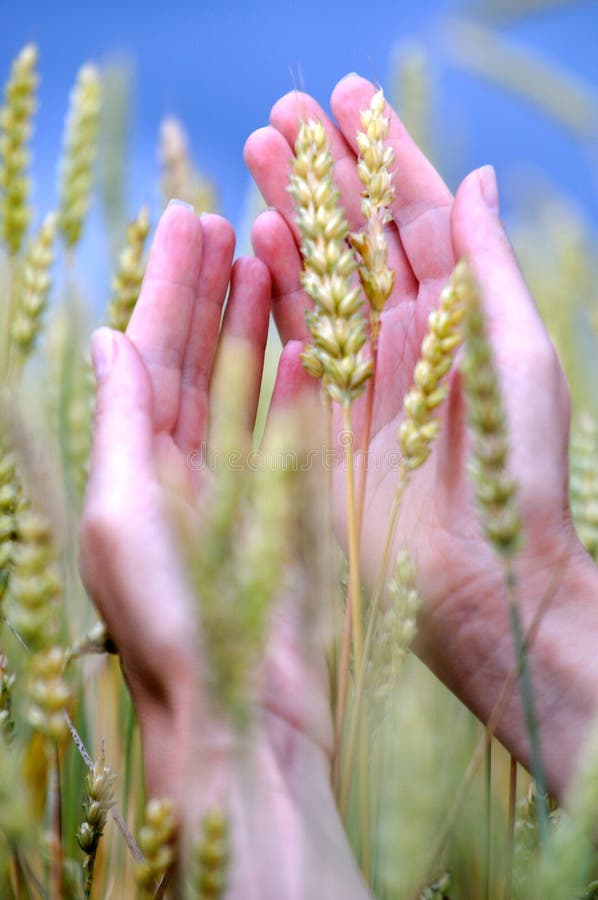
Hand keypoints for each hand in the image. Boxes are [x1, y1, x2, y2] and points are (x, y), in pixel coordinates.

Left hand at [79, 203, 369, 896]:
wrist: (240, 713)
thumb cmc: (169, 619)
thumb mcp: (123, 510)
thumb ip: (122, 421)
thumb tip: (108, 337)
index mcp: (132, 463)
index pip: (148, 355)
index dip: (167, 289)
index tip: (189, 223)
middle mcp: (179, 466)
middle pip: (195, 357)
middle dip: (209, 290)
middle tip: (229, 223)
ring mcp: (234, 481)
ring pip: (243, 384)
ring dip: (253, 324)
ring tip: (269, 259)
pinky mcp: (281, 504)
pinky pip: (286, 429)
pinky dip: (293, 382)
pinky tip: (301, 340)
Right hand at [244, 74, 597, 797]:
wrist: (482, 580)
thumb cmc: (516, 470)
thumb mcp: (515, 353)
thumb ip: (488, 266)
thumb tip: (476, 179)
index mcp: (459, 313)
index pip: (414, 216)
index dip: (380, 157)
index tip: (341, 100)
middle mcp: (406, 336)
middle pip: (357, 240)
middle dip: (320, 178)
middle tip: (277, 121)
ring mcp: (361, 374)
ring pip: (318, 281)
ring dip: (289, 222)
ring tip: (255, 167)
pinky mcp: (324, 417)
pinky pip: (292, 342)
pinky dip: (273, 294)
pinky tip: (255, 250)